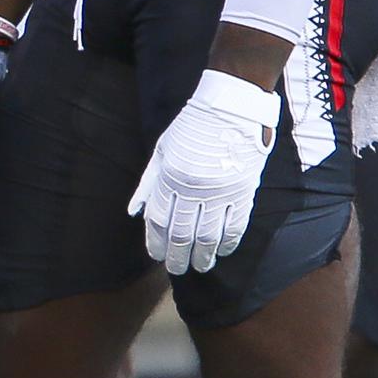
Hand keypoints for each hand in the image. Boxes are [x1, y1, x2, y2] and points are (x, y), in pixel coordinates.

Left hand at [129, 69, 280, 273]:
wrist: (232, 108)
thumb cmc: (192, 127)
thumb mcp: (162, 150)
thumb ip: (148, 184)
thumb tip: (134, 213)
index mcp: (170, 176)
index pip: (160, 221)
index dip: (157, 243)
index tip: (157, 256)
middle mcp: (194, 188)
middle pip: (183, 234)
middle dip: (178, 257)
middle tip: (177, 269)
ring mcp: (221, 192)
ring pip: (209, 236)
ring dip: (203, 256)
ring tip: (200, 267)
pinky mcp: (243, 192)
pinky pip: (235, 226)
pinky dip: (228, 243)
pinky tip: (222, 252)